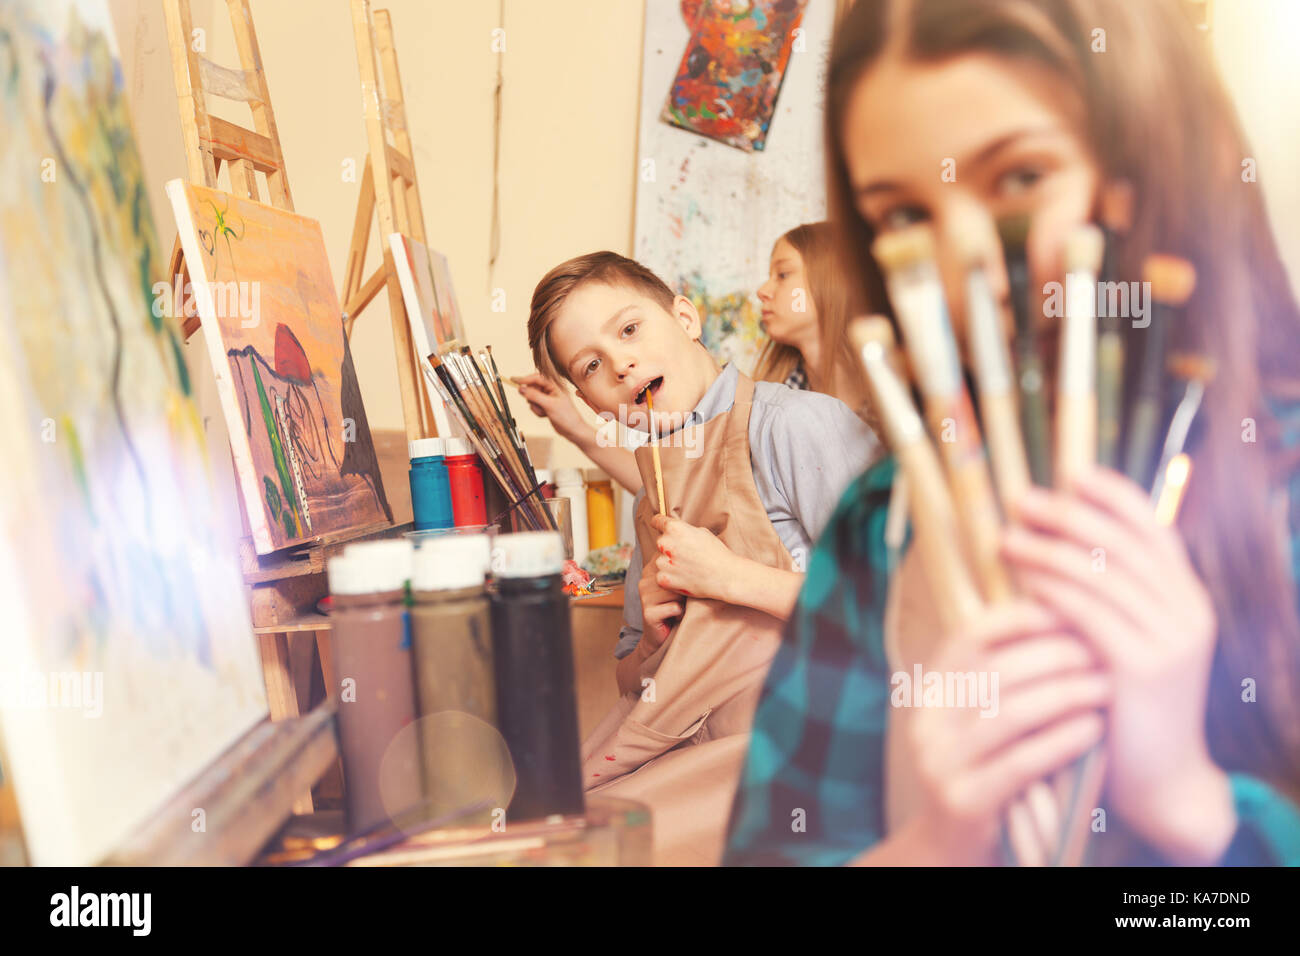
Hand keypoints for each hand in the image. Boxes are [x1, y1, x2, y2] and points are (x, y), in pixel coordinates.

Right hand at [513, 372, 587, 441]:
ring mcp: (548, 398)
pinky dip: (537, 411)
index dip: (524, 379)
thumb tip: (521, 389)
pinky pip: (534, 405)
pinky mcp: (546, 406)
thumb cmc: (566, 416)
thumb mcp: (549, 405)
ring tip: (545, 411)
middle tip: (537, 404)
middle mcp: (551, 389)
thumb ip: (534, 395)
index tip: (513, 380)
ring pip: (532, 398)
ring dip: (535, 406)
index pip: (536, 378)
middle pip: (532, 388)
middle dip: (532, 397)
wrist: (573, 430)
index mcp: (555, 384)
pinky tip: (545, 415)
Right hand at [638, 556, 683, 647]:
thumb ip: (683, 570)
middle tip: (683, 598)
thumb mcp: (679, 585)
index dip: (686, 569)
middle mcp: (644, 581)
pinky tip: (675, 615)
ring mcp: (644, 596)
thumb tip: (701, 557)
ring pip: (676, 592)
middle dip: (685, 589)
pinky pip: (674, 607)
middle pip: (675, 577)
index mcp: (650, 570)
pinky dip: (680, 613)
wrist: (661, 635)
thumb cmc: (675, 606)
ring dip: (683, 602)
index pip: (671, 561)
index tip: (691, 576)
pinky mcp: (648, 613)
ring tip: (678, 607)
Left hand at [649, 514, 738, 602]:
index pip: (657, 521)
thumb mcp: (701, 532)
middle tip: (686, 554)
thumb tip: (675, 532)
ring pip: (660, 560)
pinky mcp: (663, 579)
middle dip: (669, 547)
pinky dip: (670, 577)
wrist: (725, 577)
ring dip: (669, 563)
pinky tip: (685, 577)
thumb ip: (683, 530)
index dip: (659, 523)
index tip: (658, 525)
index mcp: (674, 528)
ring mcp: (662, 562)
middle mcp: (665, 543)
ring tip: (687, 567)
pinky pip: (661, 575)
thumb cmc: (716, 554)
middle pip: (660, 542)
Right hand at [905, 601, 1109, 864]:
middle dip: (1053, 656)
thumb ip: (1007, 676)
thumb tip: (1059, 610)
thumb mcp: (983, 718)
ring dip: (1065, 695)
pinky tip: (1093, 729)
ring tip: (1105, 687)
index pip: (969, 636)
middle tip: (1100, 651)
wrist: (954, 846)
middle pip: (993, 672)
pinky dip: (1061, 741)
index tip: (1069, 612)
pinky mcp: (962, 801)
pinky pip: (1019, 762)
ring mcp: (939, 762)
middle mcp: (927, 721)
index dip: (1019, 618)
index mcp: (931, 690)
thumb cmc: (988, 768)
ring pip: (1008, 714)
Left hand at [1001, 466, 1232, 862]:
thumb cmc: (1130, 702)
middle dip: (1069, 514)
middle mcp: (1188, 611)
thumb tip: (1063, 538)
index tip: (1071, 471)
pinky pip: (1087, 613)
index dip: (1113, 495)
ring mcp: (1170, 638)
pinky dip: (1050, 589)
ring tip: (1005, 536)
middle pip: (1123, 543)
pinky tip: (1019, 577)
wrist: (1160, 776)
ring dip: (1047, 548)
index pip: (1154, 528)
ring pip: (1100, 574)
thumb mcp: (1132, 639)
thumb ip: (1114, 594)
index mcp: (1189, 598)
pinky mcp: (1142, 667)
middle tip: (1022, 499)